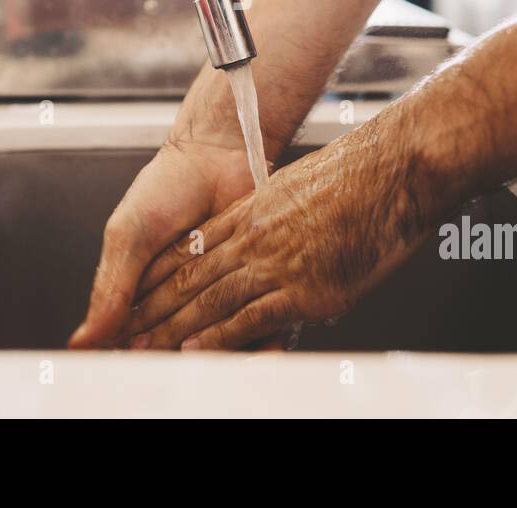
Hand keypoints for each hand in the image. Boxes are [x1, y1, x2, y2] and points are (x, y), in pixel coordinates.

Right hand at [68, 69, 265, 348]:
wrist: (219, 154)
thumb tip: (83, 341)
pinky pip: (257, 320)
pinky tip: (256, 347)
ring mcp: (218, 293)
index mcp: (143, 293)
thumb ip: (111, 289)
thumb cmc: (167, 187)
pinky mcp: (254, 285)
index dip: (138, 355)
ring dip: (220, 353)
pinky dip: (258, 338)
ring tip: (216, 355)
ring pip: (219, 341)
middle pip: (180, 347)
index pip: (137, 340)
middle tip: (177, 362)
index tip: (138, 364)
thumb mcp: (128, 236)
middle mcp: (182, 299)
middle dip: (180, 357)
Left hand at [123, 124, 445, 350]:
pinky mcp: (300, 287)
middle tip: (125, 331)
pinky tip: (196, 351)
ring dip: (173, 328)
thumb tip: (271, 230)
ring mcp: (275, 261)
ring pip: (209, 299)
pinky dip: (218, 337)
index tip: (138, 293)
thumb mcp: (302, 185)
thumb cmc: (360, 173)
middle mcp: (254, 235)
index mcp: (253, 210)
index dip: (161, 275)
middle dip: (154, 309)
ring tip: (145, 348)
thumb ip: (278, 212)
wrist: (391, 167)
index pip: (192, 249)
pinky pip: (249, 317)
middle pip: (191, 277)